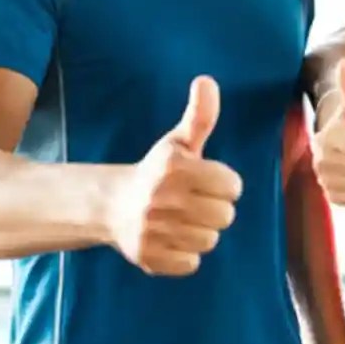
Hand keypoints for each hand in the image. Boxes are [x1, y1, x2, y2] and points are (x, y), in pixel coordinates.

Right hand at [107, 76, 242, 275]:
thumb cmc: (158, 172)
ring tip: (182, 220)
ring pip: (210, 241)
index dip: (224, 184)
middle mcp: (161, 199)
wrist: (112, 206)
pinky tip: (172, 239)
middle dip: (215, 209)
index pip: (232, 185)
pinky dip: (186, 255)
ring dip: (201, 232)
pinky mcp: (148, 258)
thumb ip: (200, 116)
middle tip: (194, 203)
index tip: (206, 182)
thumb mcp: (179, 142)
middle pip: (225, 216)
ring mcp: (153, 230)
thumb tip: (207, 79)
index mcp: (174, 168)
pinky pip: (192, 263)